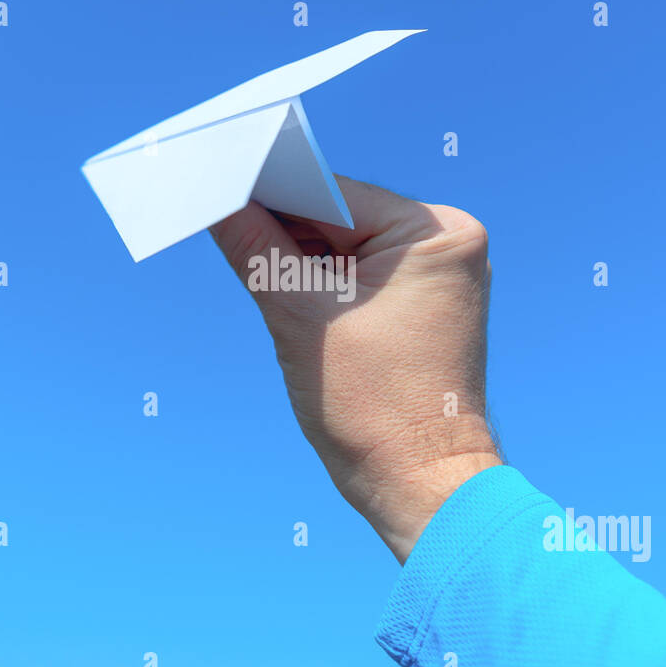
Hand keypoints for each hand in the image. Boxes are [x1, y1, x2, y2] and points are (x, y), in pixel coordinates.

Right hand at [210, 176, 500, 562]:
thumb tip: (217, 202)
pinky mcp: (425, 303)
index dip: (271, 190)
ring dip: (300, 259)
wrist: (420, 484)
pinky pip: (361, 275)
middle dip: (283, 227)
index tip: (220, 182)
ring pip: (347, 247)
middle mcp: (449, 244)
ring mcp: (441, 275)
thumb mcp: (299, 316)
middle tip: (220, 219)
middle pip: (341, 218)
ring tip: (250, 265)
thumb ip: (254, 248)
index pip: (334, 194)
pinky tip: (286, 293)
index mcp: (436, 234)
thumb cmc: (373, 407)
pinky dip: (323, 282)